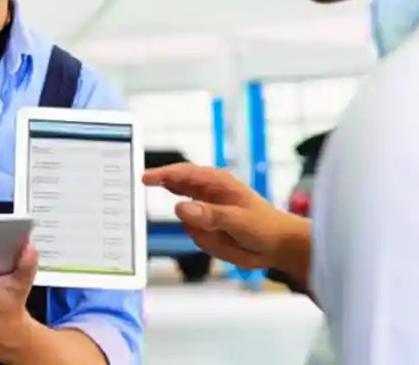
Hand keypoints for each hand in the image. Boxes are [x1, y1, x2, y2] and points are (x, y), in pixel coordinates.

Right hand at [143, 163, 308, 270]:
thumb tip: (181, 208)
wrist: (278, 245)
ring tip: (213, 234)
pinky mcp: (207, 224)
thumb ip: (210, 216)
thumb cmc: (265, 227)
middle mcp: (208, 191)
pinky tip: (215, 240)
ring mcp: (206, 207)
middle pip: (177, 184)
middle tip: (139, 188)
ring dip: (188, 221)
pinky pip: (192, 227)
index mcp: (217, 182)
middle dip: (161, 183)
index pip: (183, 173)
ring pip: (184, 212)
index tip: (144, 178)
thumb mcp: (238, 221)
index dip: (162, 174)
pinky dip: (193, 231)